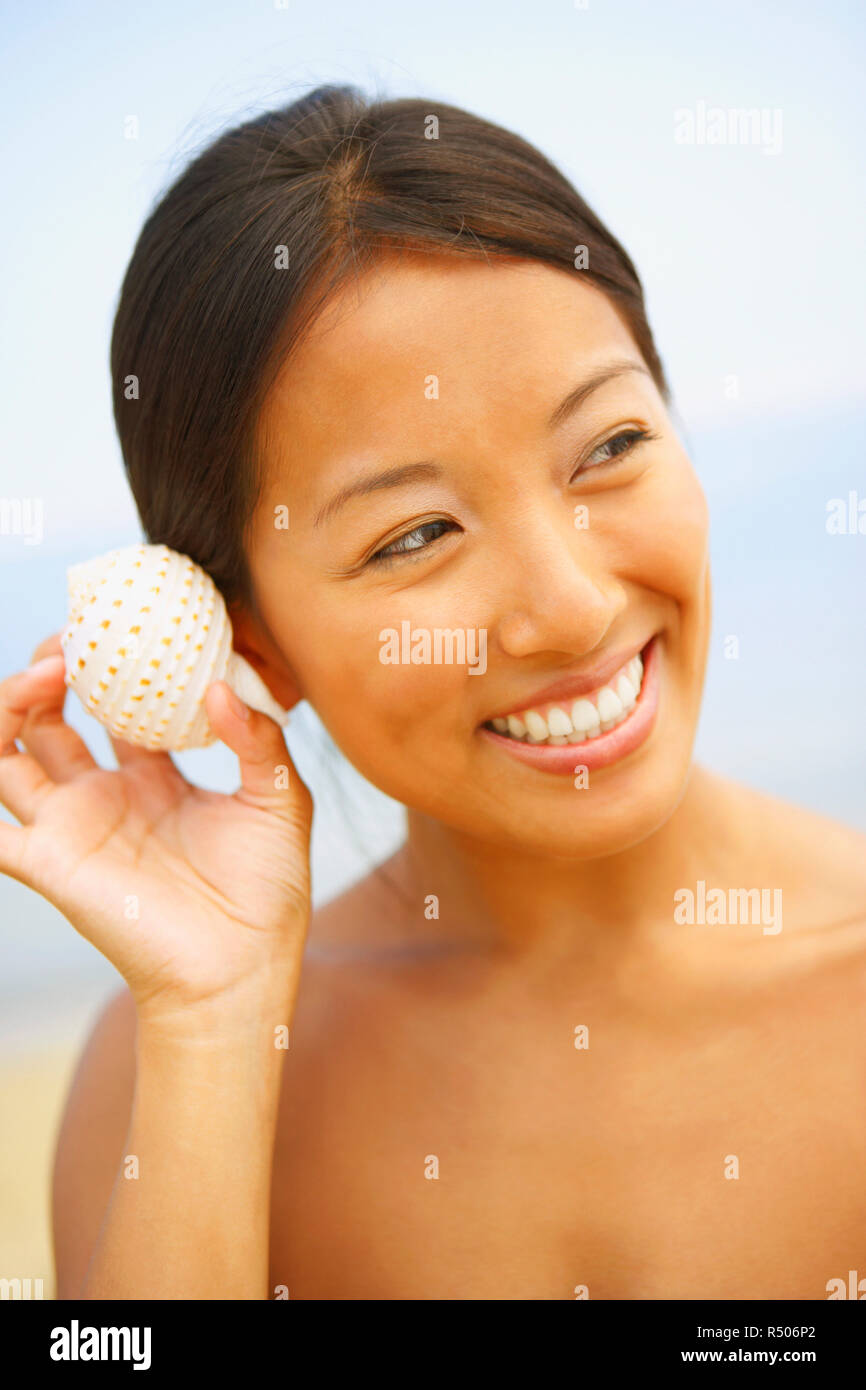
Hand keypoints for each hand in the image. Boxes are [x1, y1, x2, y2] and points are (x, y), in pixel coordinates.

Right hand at [0, 634, 312, 1021]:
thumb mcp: (280, 801)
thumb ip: (259, 739)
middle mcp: (105, 798)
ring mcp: (73, 828)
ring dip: (11, 710)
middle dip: (50, 674)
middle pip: (51, 722)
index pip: (116, 710)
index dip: (110, 669)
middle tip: (70, 642)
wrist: (242, 970)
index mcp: (154, 780)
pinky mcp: (51, 863)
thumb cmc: (265, 894)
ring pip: (9, 757)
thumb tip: (220, 686)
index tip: (122, 628)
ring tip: (44, 674)